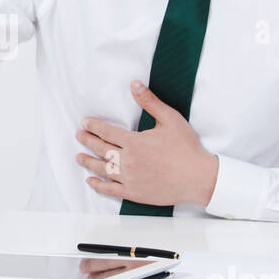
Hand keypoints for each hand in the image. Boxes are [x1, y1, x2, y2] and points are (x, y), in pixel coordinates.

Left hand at [74, 80, 218, 206]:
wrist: (198, 178)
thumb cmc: (186, 148)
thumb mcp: (170, 119)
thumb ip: (150, 102)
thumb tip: (134, 84)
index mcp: (135, 142)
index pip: (106, 133)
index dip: (93, 127)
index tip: (85, 123)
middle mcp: (128, 161)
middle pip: (101, 150)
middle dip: (88, 141)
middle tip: (79, 136)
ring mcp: (130, 179)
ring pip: (102, 170)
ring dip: (88, 163)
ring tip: (79, 157)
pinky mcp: (134, 193)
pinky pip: (111, 189)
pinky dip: (99, 185)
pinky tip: (91, 181)